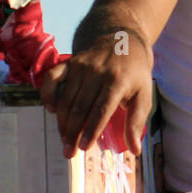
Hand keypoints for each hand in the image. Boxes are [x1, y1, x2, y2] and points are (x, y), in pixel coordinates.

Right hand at [38, 37, 151, 158]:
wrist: (123, 40)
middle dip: (73, 132)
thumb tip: (135, 150)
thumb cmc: (134, 74)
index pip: (101, 109)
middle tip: (69, 152)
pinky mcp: (70, 62)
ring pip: (66, 98)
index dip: (91, 129)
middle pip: (80, 107)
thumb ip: (137, 122)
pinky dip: (48, 94)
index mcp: (118, 81)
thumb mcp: (144, 95)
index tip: (84, 147)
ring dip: (62, 122)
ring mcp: (81, 66)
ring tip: (64, 140)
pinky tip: (51, 110)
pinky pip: (52, 78)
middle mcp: (97, 72)